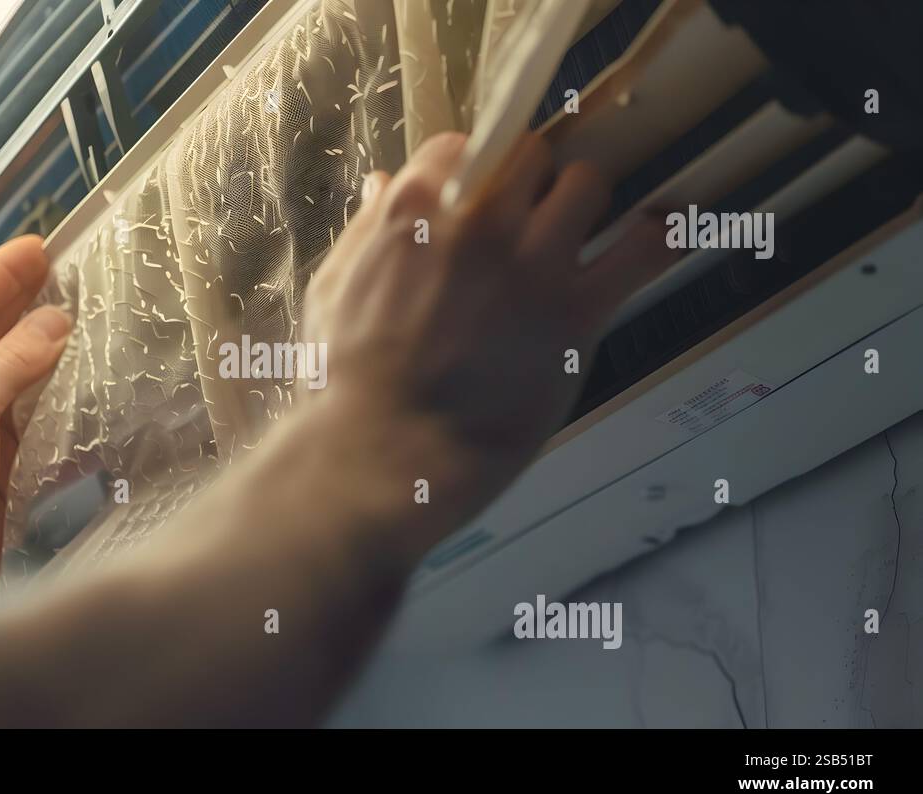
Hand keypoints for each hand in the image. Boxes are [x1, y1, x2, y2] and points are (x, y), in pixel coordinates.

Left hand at [0, 236, 68, 693]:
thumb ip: (9, 368)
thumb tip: (52, 323)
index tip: (37, 247)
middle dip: (29, 306)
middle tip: (71, 274)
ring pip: (19, 376)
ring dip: (53, 353)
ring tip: (91, 322)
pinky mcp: (0, 462)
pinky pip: (38, 420)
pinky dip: (65, 406)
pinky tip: (93, 391)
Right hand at [306, 132, 676, 530]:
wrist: (387, 451)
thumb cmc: (347, 380)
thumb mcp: (332, 291)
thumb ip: (362, 231)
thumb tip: (381, 182)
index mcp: (415, 209)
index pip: (462, 145)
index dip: (474, 169)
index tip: (481, 194)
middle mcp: (480, 221)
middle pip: (531, 156)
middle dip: (531, 182)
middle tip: (528, 220)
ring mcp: (533, 263)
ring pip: (588, 184)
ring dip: (583, 205)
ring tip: (575, 239)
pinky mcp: (577, 311)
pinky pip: (643, 248)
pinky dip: (658, 237)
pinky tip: (658, 236)